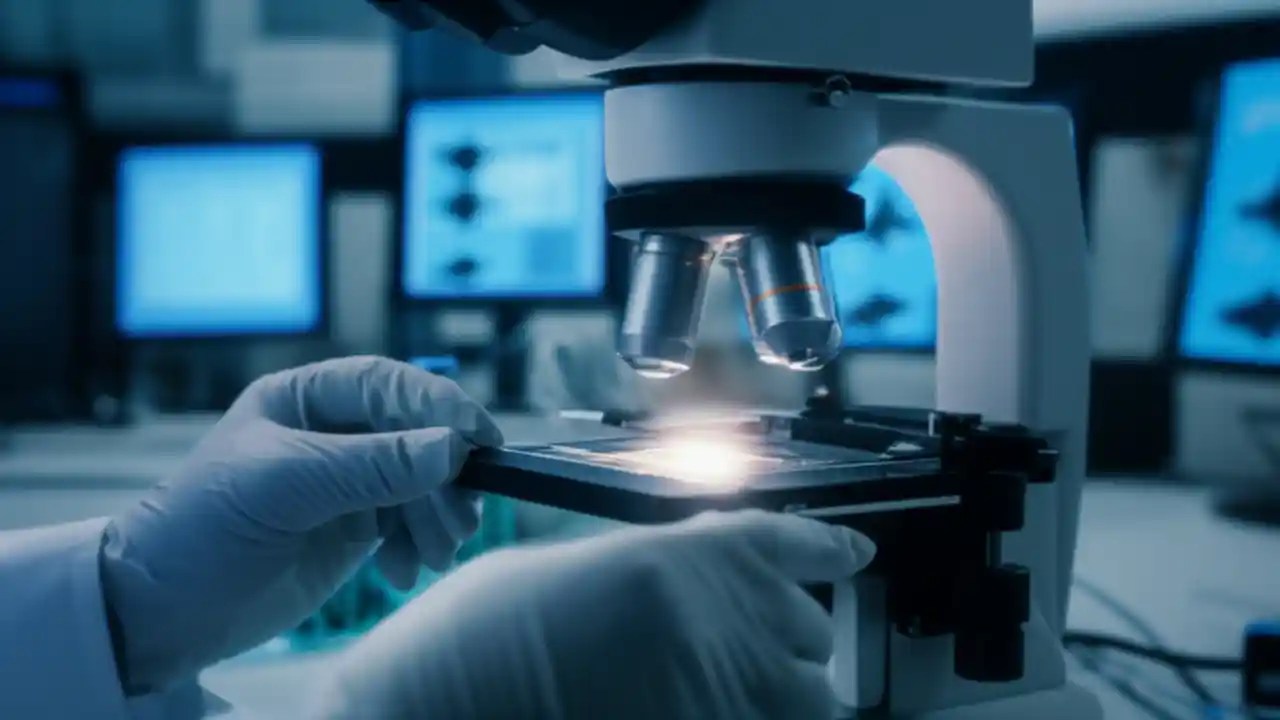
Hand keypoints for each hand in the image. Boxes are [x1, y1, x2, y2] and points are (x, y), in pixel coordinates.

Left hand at [99, 356, 502, 690]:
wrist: (163, 611)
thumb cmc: (204, 529)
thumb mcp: (285, 485)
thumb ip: (372, 464)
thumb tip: (452, 448)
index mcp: (306, 400)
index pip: (388, 385)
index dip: (438, 404)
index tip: (479, 437)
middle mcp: (333, 435)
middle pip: (417, 437)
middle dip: (444, 478)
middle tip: (460, 520)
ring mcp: (347, 485)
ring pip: (423, 484)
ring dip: (438, 518)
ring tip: (434, 556)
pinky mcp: (355, 531)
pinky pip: (411, 526)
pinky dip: (419, 547)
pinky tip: (402, 573)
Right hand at [316, 510, 875, 719]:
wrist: (427, 709)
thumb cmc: (473, 640)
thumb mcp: (572, 571)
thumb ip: (659, 575)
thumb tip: (701, 592)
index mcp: (681, 559)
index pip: (793, 542)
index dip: (833, 545)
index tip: (854, 550)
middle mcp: (718, 627)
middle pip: (808, 629)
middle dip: (785, 637)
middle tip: (738, 649)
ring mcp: (721, 699)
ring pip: (807, 698)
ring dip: (782, 692)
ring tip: (728, 690)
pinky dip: (756, 715)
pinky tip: (730, 700)